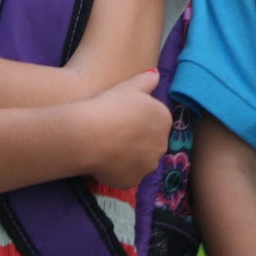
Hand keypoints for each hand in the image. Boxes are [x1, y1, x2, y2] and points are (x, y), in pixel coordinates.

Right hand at [78, 70, 170, 187]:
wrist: (91, 134)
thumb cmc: (111, 105)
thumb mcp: (130, 85)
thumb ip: (147, 80)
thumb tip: (156, 74)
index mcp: (164, 119)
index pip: (156, 120)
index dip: (139, 119)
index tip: (123, 117)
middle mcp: (162, 144)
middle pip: (151, 142)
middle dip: (138, 139)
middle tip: (115, 133)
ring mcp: (148, 165)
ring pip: (141, 160)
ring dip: (130, 156)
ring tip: (108, 147)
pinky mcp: (134, 181)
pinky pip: (128, 175)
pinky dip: (119, 170)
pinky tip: (104, 160)